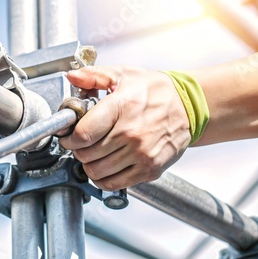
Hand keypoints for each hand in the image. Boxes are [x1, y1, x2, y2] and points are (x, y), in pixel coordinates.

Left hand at [58, 66, 190, 189]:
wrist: (188, 106)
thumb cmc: (155, 91)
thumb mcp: (124, 75)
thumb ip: (94, 76)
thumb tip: (72, 77)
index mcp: (122, 107)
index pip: (83, 134)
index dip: (69, 138)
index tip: (69, 136)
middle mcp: (132, 133)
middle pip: (87, 155)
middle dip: (78, 150)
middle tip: (83, 144)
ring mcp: (141, 154)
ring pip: (96, 172)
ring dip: (89, 165)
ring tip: (94, 154)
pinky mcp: (149, 169)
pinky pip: (114, 184)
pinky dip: (103, 179)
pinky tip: (106, 166)